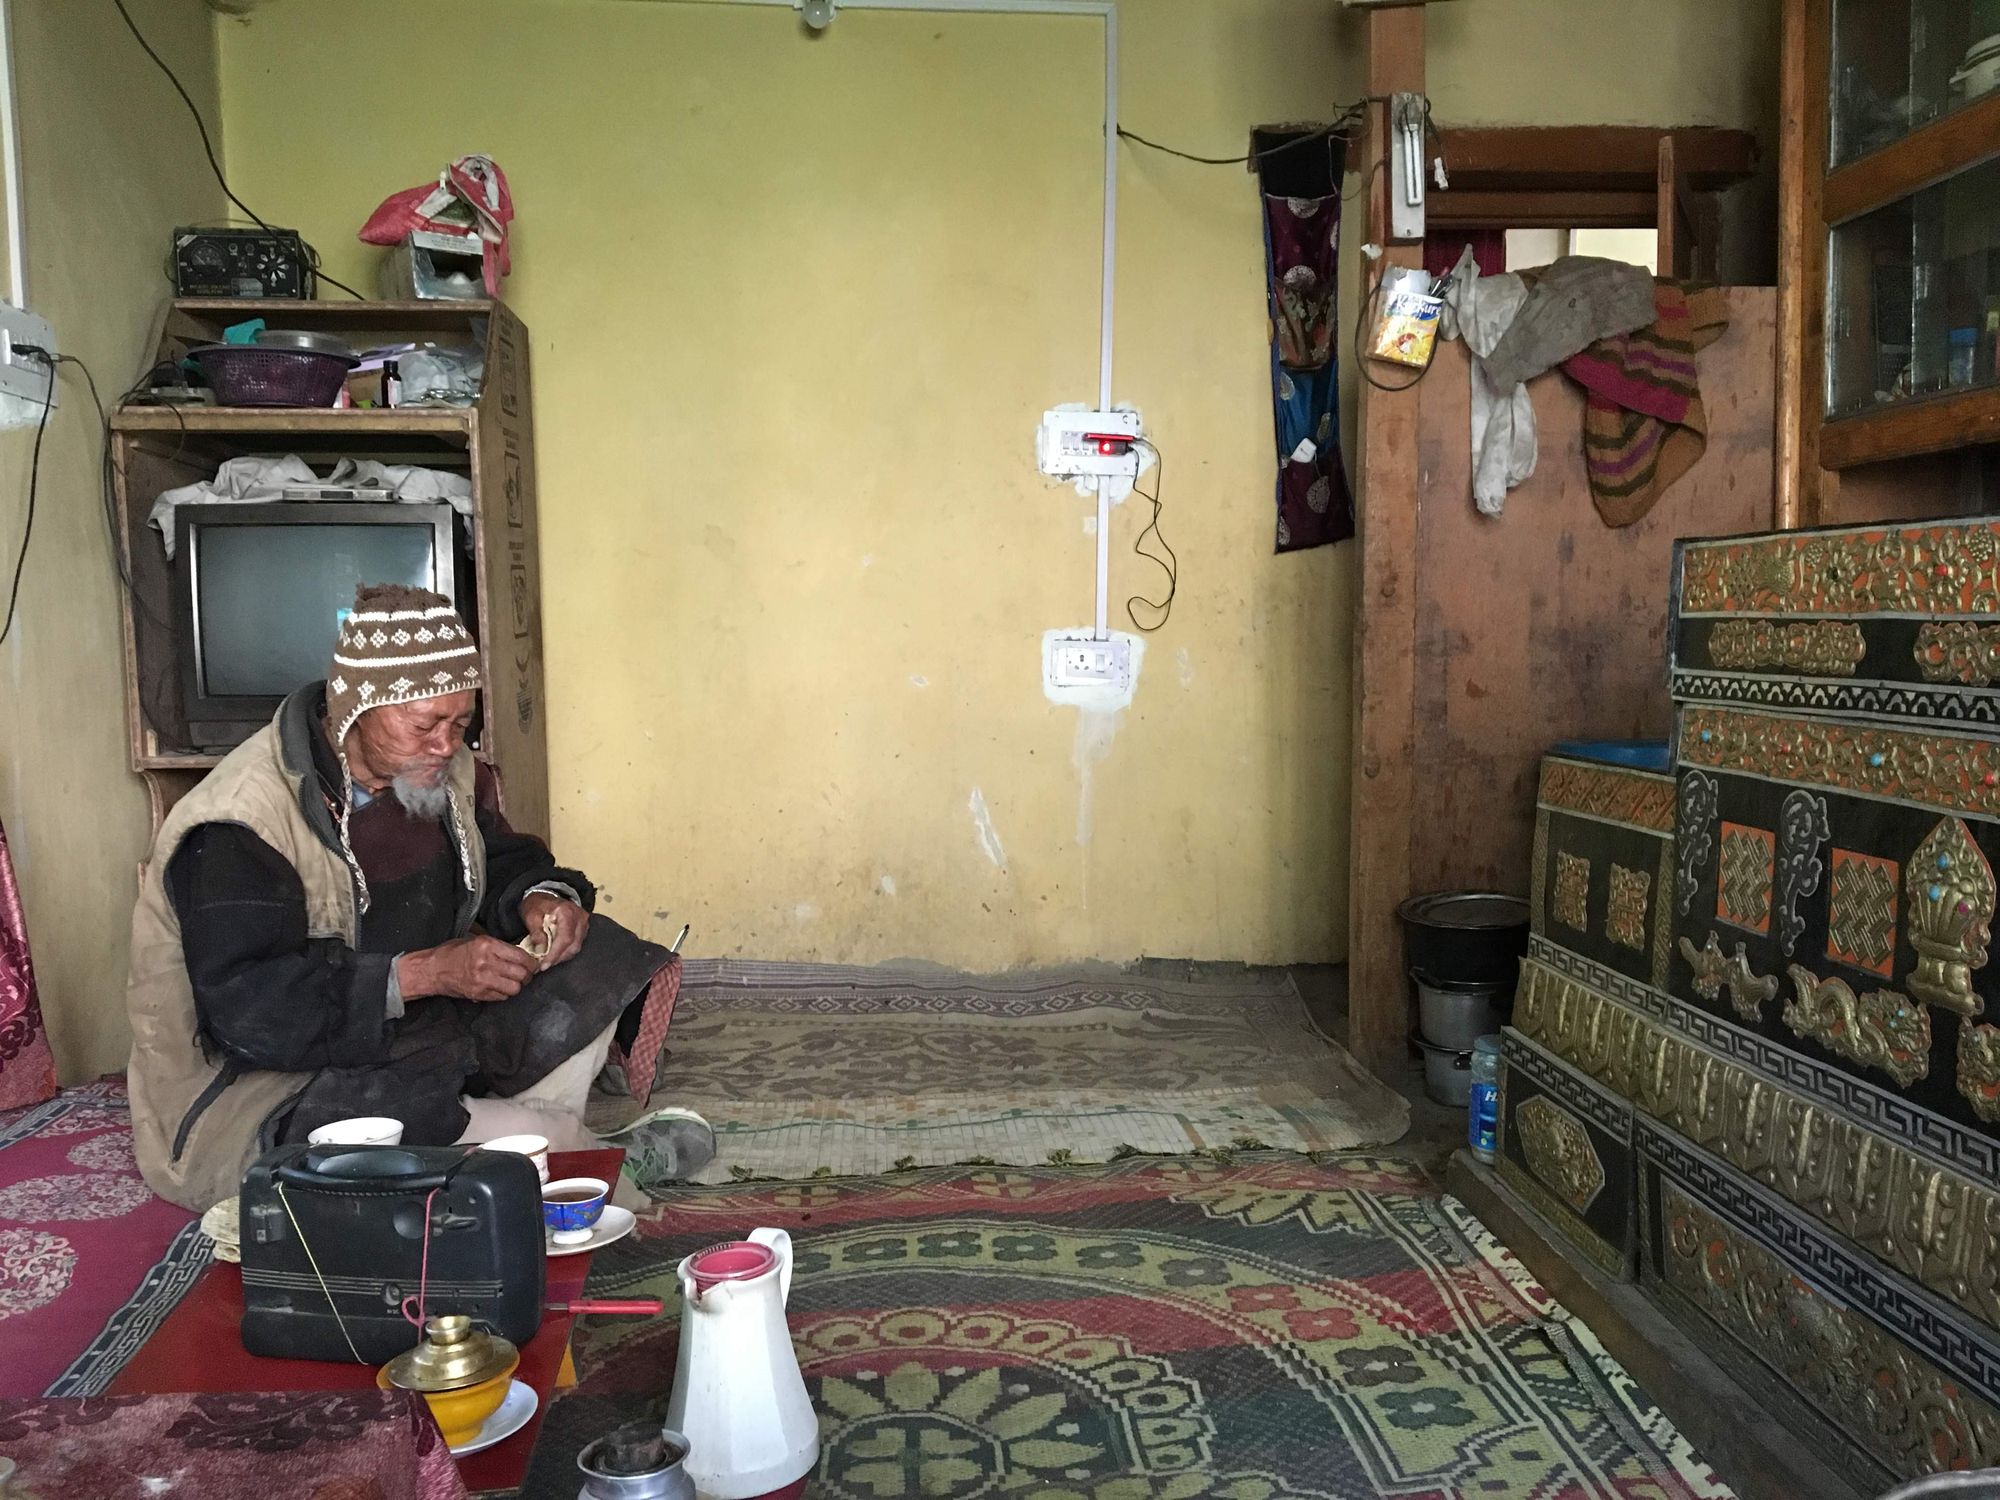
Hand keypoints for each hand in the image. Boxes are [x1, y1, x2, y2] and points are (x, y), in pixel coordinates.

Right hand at [398, 936, 538, 1002]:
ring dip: (517, 986)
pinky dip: (505, 993)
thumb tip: (522, 955)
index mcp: (487, 946)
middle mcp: (486, 963)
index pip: (521, 956)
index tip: (533, 964)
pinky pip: (502, 997)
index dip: (532, 962)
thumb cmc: (453, 953)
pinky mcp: (478, 994)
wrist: (432, 970)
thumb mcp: (477, 941)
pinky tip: (500, 987)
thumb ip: (499, 948)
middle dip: (527, 975)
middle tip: (526, 974)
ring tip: (513, 981)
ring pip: (515, 988)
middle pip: (521, 973)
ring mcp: (482, 980)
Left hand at [519, 892, 588, 969]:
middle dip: (558, 958)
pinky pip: (577, 944)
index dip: (555, 954)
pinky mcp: (583, 928)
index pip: (565, 938)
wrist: (544, 896)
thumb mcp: (531, 916)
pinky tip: (555, 955)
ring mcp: (583, 922)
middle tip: (544, 965)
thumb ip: (537, 932)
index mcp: (567, 911)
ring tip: (548, 961)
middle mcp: (579, 917)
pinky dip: (566, 952)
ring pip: (576, 947)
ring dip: (562, 956)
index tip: (544, 965)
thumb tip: (541, 950)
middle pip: (573, 945)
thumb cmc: (537, 905)